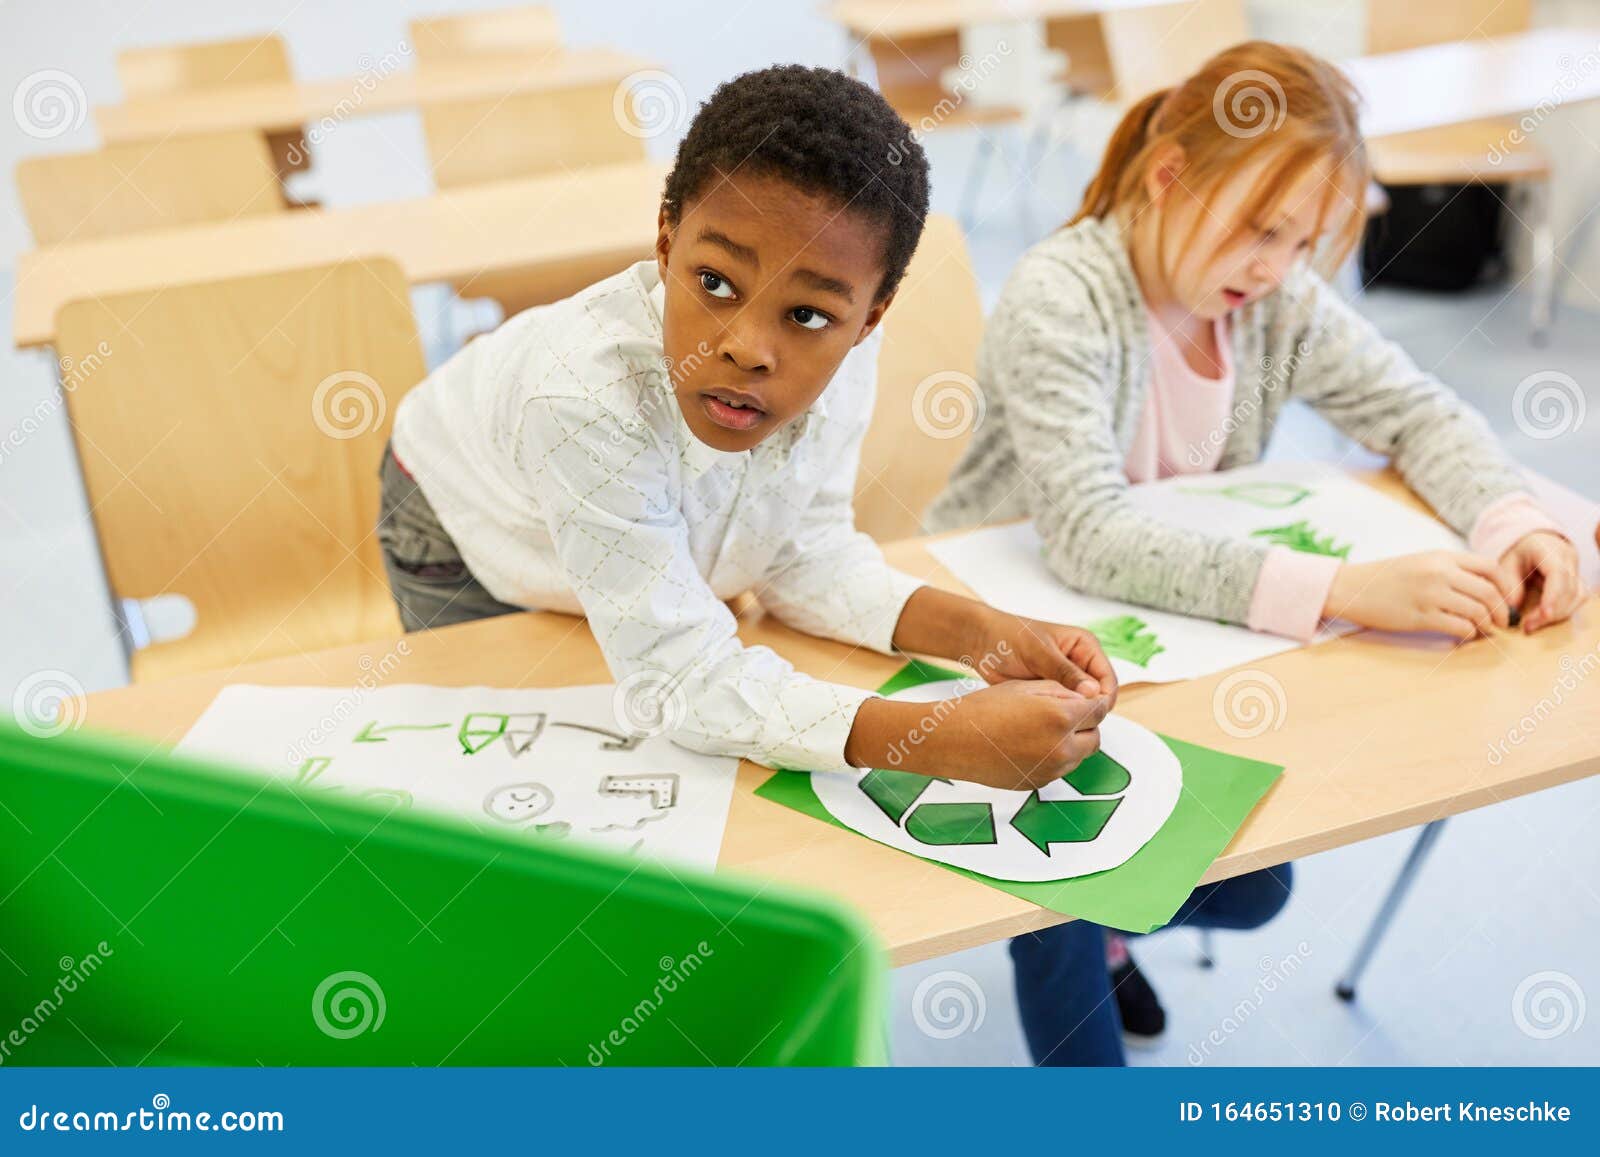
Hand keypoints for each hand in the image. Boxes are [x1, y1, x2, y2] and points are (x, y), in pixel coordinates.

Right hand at [846, 681, 1107, 789]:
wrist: (953, 741)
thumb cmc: (984, 708)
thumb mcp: (1027, 687)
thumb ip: (1062, 692)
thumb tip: (1084, 700)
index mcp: (1060, 718)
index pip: (1098, 711)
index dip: (1090, 702)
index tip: (1082, 699)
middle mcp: (1061, 748)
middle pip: (1095, 737)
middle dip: (1085, 725)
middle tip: (1065, 714)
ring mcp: (1051, 770)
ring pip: (1079, 756)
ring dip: (1072, 743)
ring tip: (1043, 728)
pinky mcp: (1038, 783)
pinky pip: (1059, 770)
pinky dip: (1054, 757)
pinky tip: (1030, 744)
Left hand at [889, 588, 1115, 705]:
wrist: (981, 642)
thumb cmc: (1009, 636)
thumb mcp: (1039, 652)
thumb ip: (1066, 672)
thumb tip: (1092, 693)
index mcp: (1085, 647)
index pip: (1107, 678)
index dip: (1102, 698)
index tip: (1090, 712)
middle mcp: (1080, 664)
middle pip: (1097, 696)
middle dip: (1087, 709)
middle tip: (1069, 721)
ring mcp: (1066, 681)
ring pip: (1080, 706)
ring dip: (1071, 714)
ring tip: (1054, 720)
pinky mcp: (1051, 693)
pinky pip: (1062, 710)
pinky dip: (1057, 717)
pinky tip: (1045, 721)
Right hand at [1324, 551, 1516, 639]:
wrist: (1352, 588)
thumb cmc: (1386, 577)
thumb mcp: (1421, 562)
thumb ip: (1451, 569)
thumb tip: (1485, 586)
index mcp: (1442, 557)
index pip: (1490, 567)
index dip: (1506, 585)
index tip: (1507, 599)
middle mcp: (1439, 573)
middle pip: (1489, 592)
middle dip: (1501, 611)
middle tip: (1501, 621)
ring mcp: (1430, 595)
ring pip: (1477, 611)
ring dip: (1486, 624)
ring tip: (1483, 629)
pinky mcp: (1421, 617)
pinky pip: (1459, 627)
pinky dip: (1469, 634)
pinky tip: (1465, 635)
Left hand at [1496, 531, 1583, 632]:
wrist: (1533, 543)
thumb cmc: (1518, 554)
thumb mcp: (1506, 564)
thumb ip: (1509, 583)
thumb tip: (1514, 607)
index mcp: (1549, 549)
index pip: (1558, 573)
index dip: (1553, 596)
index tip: (1543, 614)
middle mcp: (1568, 558)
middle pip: (1570, 588)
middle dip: (1551, 611)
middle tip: (1529, 627)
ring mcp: (1576, 569)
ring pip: (1578, 596)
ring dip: (1558, 614)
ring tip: (1533, 625)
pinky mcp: (1578, 581)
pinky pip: (1578, 599)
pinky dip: (1564, 611)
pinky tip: (1545, 619)